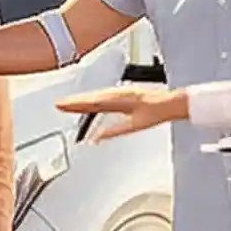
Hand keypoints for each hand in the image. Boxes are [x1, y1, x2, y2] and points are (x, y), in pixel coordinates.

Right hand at [54, 87, 188, 140]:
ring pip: (96, 95)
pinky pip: (103, 96)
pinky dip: (93, 99)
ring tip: (69, 103)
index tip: (60, 105)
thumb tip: (98, 138)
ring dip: (82, 99)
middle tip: (58, 104)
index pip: (91, 102)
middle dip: (74, 101)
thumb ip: (115, 131)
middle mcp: (117, 93)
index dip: (74, 104)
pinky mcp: (124, 95)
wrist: (172, 102)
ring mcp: (120, 92)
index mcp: (118, 99)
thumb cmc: (158, 111)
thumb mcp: (136, 125)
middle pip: (91, 98)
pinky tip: (91, 103)